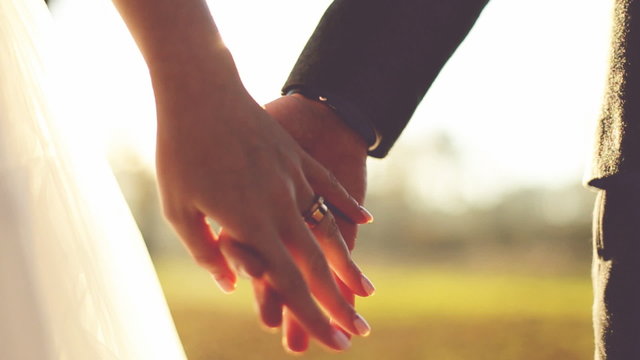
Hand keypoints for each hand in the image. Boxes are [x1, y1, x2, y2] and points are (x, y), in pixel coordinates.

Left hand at [153, 64, 372, 349]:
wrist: (201, 90)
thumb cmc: (181, 151)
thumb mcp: (179, 208)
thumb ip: (207, 251)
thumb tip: (231, 285)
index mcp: (250, 224)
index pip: (287, 283)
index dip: (311, 317)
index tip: (333, 343)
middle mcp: (280, 207)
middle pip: (315, 265)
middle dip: (337, 305)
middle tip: (360, 333)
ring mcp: (294, 181)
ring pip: (328, 232)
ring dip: (347, 267)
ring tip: (368, 294)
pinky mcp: (298, 159)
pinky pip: (328, 187)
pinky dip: (346, 206)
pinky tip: (364, 222)